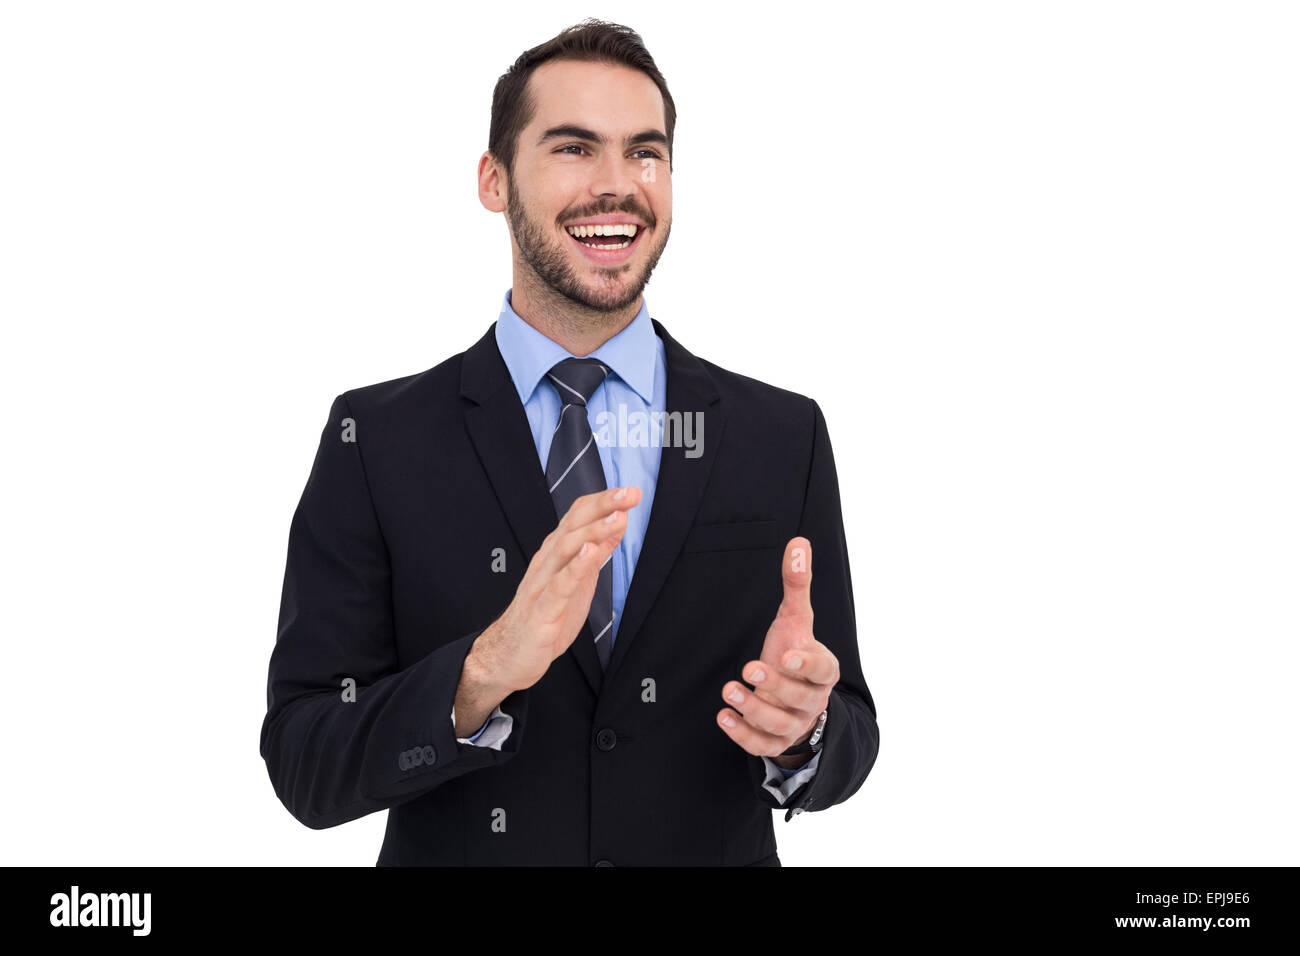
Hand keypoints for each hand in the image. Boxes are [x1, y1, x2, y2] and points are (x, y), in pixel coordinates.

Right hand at [471, 485, 640, 694]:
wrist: (510, 654)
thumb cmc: (547, 615)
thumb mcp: (580, 580)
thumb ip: (597, 553)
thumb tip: (618, 523)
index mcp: (555, 552)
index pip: (577, 515)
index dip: (604, 501)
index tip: (631, 491)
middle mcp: (546, 561)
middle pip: (572, 524)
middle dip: (603, 507)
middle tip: (630, 494)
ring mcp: (541, 584)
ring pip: (565, 548)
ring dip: (593, 531)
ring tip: (618, 518)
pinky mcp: (541, 611)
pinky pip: (558, 586)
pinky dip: (575, 567)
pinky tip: (591, 553)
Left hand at [717, 536, 838, 760]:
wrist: (794, 700)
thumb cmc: (793, 652)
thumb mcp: (796, 619)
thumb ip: (797, 584)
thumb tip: (798, 543)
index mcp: (824, 670)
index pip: (822, 669)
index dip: (806, 664)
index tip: (787, 655)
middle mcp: (813, 700)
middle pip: (800, 698)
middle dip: (774, 686)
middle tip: (749, 669)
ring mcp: (794, 724)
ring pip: (780, 724)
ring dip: (754, 709)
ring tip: (729, 691)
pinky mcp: (775, 743)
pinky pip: (762, 746)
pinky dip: (743, 735)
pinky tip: (723, 717)